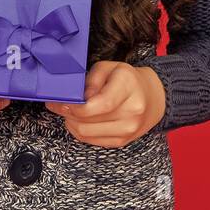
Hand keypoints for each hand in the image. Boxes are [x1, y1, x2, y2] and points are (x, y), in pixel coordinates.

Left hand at [45, 61, 165, 147]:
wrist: (151, 98)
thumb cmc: (127, 80)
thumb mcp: (109, 67)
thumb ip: (92, 80)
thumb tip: (80, 98)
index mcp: (129, 87)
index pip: (100, 104)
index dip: (76, 107)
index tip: (61, 102)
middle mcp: (132, 111)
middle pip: (89, 122)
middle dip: (68, 114)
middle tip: (58, 105)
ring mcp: (128, 130)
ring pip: (87, 134)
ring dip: (71, 124)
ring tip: (68, 112)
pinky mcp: (122, 141)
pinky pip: (92, 141)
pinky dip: (80, 131)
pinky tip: (78, 120)